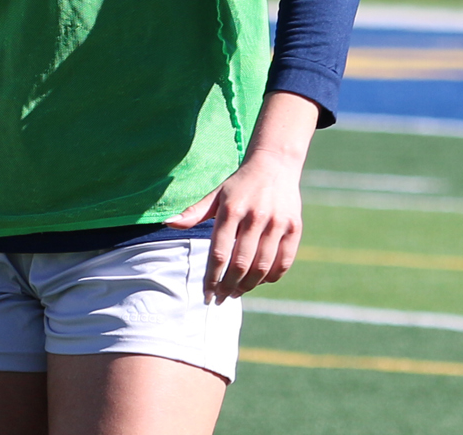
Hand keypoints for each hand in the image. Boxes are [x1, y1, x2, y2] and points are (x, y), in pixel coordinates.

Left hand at [168, 152, 303, 302]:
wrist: (275, 165)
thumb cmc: (239, 185)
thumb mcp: (216, 195)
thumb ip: (194, 212)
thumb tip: (168, 222)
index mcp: (231, 210)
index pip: (219, 253)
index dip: (211, 278)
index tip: (206, 295)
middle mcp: (254, 218)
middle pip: (240, 264)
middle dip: (228, 287)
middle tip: (221, 298)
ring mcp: (277, 223)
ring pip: (262, 267)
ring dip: (248, 286)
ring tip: (236, 293)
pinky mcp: (294, 228)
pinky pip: (283, 262)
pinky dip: (271, 277)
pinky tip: (259, 281)